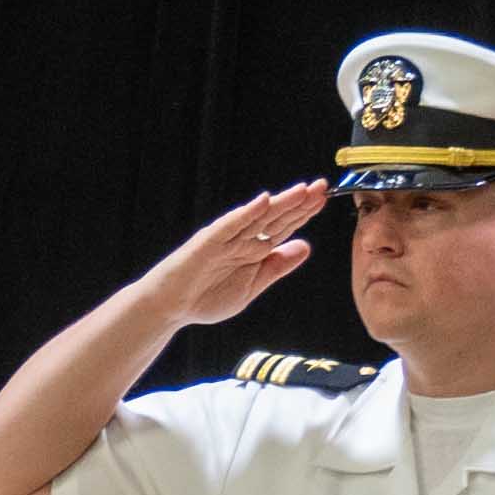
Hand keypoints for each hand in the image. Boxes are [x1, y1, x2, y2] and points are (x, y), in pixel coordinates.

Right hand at [138, 180, 335, 330]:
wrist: (171, 307)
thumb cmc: (206, 297)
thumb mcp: (253, 286)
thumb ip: (277, 266)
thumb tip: (306, 247)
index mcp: (254, 250)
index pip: (284, 227)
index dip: (304, 213)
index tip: (323, 200)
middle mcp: (243, 239)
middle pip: (276, 217)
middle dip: (299, 202)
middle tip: (321, 187)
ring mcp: (226, 238)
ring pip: (258, 217)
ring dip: (280, 203)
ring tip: (302, 191)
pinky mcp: (208, 241)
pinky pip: (230, 225)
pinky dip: (246, 213)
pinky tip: (263, 202)